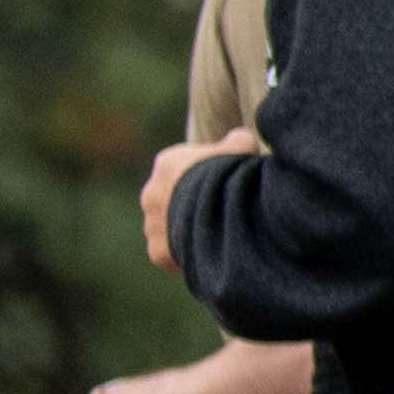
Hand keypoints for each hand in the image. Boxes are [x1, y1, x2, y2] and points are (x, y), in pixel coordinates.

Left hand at [140, 132, 249, 269]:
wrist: (221, 210)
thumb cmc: (230, 175)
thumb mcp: (242, 148)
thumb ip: (237, 141)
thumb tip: (239, 137)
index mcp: (167, 164)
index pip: (184, 169)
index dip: (207, 177)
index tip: (226, 185)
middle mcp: (151, 193)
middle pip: (173, 199)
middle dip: (192, 205)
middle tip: (221, 212)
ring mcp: (152, 224)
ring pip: (169, 228)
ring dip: (188, 230)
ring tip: (217, 236)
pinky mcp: (157, 251)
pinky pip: (171, 255)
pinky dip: (187, 255)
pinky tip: (210, 253)